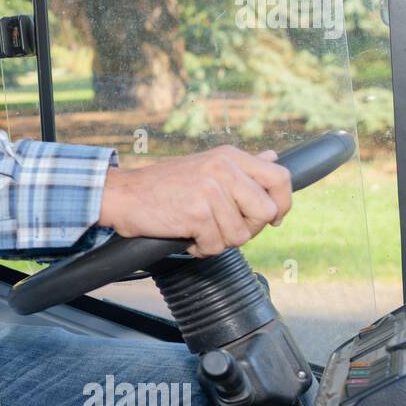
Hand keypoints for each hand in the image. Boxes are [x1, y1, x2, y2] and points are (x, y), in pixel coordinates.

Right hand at [96, 146, 292, 256]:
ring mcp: (211, 191)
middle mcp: (223, 169)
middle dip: (248, 229)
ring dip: (219, 241)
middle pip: (266, 212)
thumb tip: (273, 156)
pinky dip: (201, 249)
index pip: (280, 177)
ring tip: (199, 230)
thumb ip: (241, 165)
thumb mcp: (206, 164)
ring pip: (240, 235)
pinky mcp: (197, 214)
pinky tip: (187, 237)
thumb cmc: (162, 184)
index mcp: (229, 156)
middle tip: (224, 228)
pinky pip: (216, 246)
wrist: (123, 195)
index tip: (271, 218)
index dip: (282, 203)